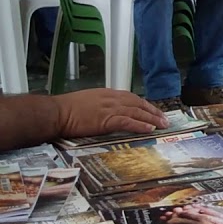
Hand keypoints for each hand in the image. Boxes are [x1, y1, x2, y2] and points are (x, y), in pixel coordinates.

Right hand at [52, 88, 168, 137]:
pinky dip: (140, 125)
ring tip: (163, 125)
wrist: (56, 112)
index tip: (153, 111)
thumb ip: (101, 103)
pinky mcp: (106, 119)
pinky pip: (128, 122)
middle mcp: (112, 99)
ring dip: (152, 119)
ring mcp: (110, 109)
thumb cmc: (67, 108)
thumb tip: (108, 110)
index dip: (145, 105)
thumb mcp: (88, 100)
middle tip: (164, 119)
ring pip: (137, 112)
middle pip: (138, 104)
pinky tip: (150, 129)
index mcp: (108, 94)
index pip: (132, 98)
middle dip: (153, 111)